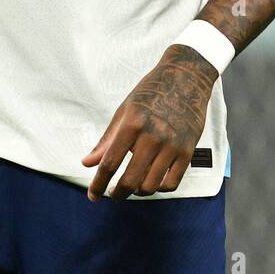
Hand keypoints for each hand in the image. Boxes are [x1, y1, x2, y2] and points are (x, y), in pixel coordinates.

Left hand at [82, 45, 216, 200]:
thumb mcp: (124, 111)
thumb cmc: (152, 92)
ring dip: (138, 192)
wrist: (186, 77)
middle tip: (113, 193)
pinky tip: (152, 182)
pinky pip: (172, 183)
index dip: (98, 184)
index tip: (93, 196)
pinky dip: (159, 189)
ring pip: (151, 186)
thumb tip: (87, 163)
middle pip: (130, 180)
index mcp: (132, 124)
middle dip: (118, 193)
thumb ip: (107, 140)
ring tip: (133, 186)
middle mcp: (152, 136)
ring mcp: (172, 145)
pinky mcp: (187, 151)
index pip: (110, 163)